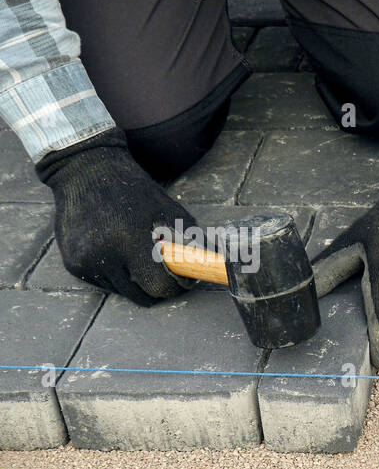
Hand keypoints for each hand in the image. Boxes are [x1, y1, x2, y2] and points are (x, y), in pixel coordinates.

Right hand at [36, 129, 191, 303]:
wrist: (87, 173)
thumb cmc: (135, 192)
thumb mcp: (169, 210)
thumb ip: (192, 240)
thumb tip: (215, 263)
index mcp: (130, 241)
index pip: (158, 286)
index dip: (173, 286)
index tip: (179, 279)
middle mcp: (104, 255)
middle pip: (140, 295)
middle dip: (155, 287)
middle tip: (160, 271)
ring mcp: (85, 261)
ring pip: (121, 292)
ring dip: (133, 282)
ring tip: (136, 257)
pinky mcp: (73, 264)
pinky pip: (102, 284)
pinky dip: (114, 276)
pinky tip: (116, 254)